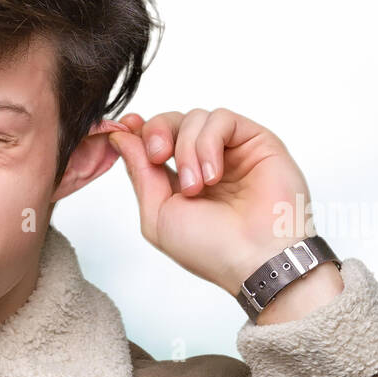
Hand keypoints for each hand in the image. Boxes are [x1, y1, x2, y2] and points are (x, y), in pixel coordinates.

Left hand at [107, 108, 340, 311]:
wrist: (255, 258)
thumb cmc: (210, 247)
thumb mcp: (158, 214)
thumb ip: (139, 174)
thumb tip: (120, 137)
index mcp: (179, 181)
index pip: (155, 141)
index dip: (138, 130)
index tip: (124, 127)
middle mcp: (205, 162)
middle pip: (172, 122)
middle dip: (157, 132)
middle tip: (158, 157)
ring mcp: (231, 151)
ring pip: (195, 118)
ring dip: (187, 150)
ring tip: (196, 187)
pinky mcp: (256, 140)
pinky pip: (221, 119)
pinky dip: (208, 143)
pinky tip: (213, 176)